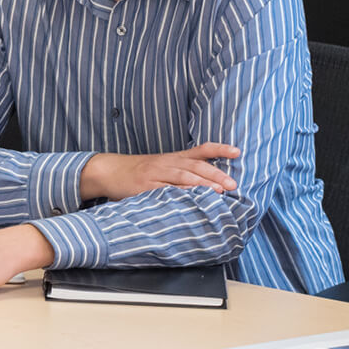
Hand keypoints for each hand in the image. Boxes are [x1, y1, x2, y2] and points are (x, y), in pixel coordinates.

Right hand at [79, 142, 240, 200]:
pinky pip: (164, 190)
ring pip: (183, 176)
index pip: (201, 150)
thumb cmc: (140, 171)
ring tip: (218, 191)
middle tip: (233, 184)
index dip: (220, 149)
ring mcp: (156, 174)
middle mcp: (167, 163)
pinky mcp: (144, 186)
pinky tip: (190, 200)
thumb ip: (184, 171)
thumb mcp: (163, 166)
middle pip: (195, 165)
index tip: (238, 151)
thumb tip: (212, 182)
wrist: (110, 170)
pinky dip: (179, 194)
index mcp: (174, 157)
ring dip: (202, 184)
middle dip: (216, 174)